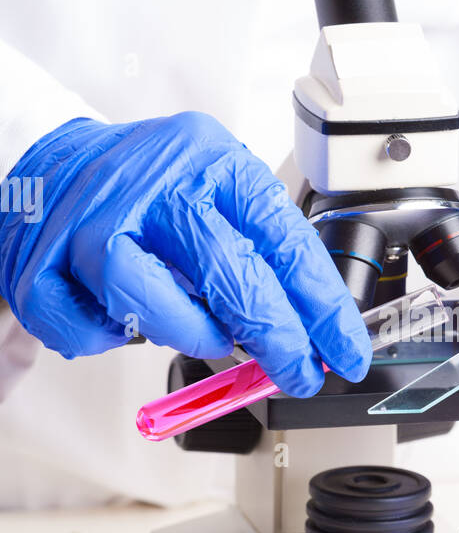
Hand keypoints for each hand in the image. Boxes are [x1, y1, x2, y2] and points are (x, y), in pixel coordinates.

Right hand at [0, 112, 371, 394]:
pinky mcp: (40, 262)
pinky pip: (85, 328)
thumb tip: (311, 332)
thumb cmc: (150, 190)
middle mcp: (150, 184)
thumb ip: (260, 251)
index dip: (321, 305)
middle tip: (299, 373)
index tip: (345, 350)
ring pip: (149, 299)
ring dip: (192, 334)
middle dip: (277, 338)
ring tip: (209, 337)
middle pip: (228, 270)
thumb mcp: (216, 189)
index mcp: (209, 160)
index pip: (283, 238)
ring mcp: (90, 222)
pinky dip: (110, 341)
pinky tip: (127, 323)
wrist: (55, 160)